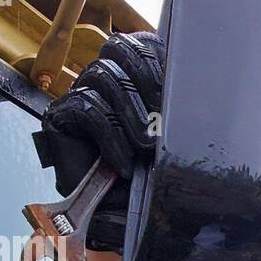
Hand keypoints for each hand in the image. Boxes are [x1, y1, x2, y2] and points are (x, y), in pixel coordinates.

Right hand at [33, 32, 164, 252]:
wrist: (117, 216)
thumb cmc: (148, 180)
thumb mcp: (173, 142)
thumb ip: (180, 110)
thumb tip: (198, 79)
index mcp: (133, 77)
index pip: (141, 43)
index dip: (157, 56)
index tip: (178, 83)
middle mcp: (104, 79)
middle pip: (118, 48)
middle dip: (145, 77)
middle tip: (163, 115)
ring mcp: (80, 95)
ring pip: (103, 76)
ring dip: (131, 113)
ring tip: (147, 147)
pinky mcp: (61, 116)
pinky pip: (86, 108)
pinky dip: (110, 137)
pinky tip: (123, 165)